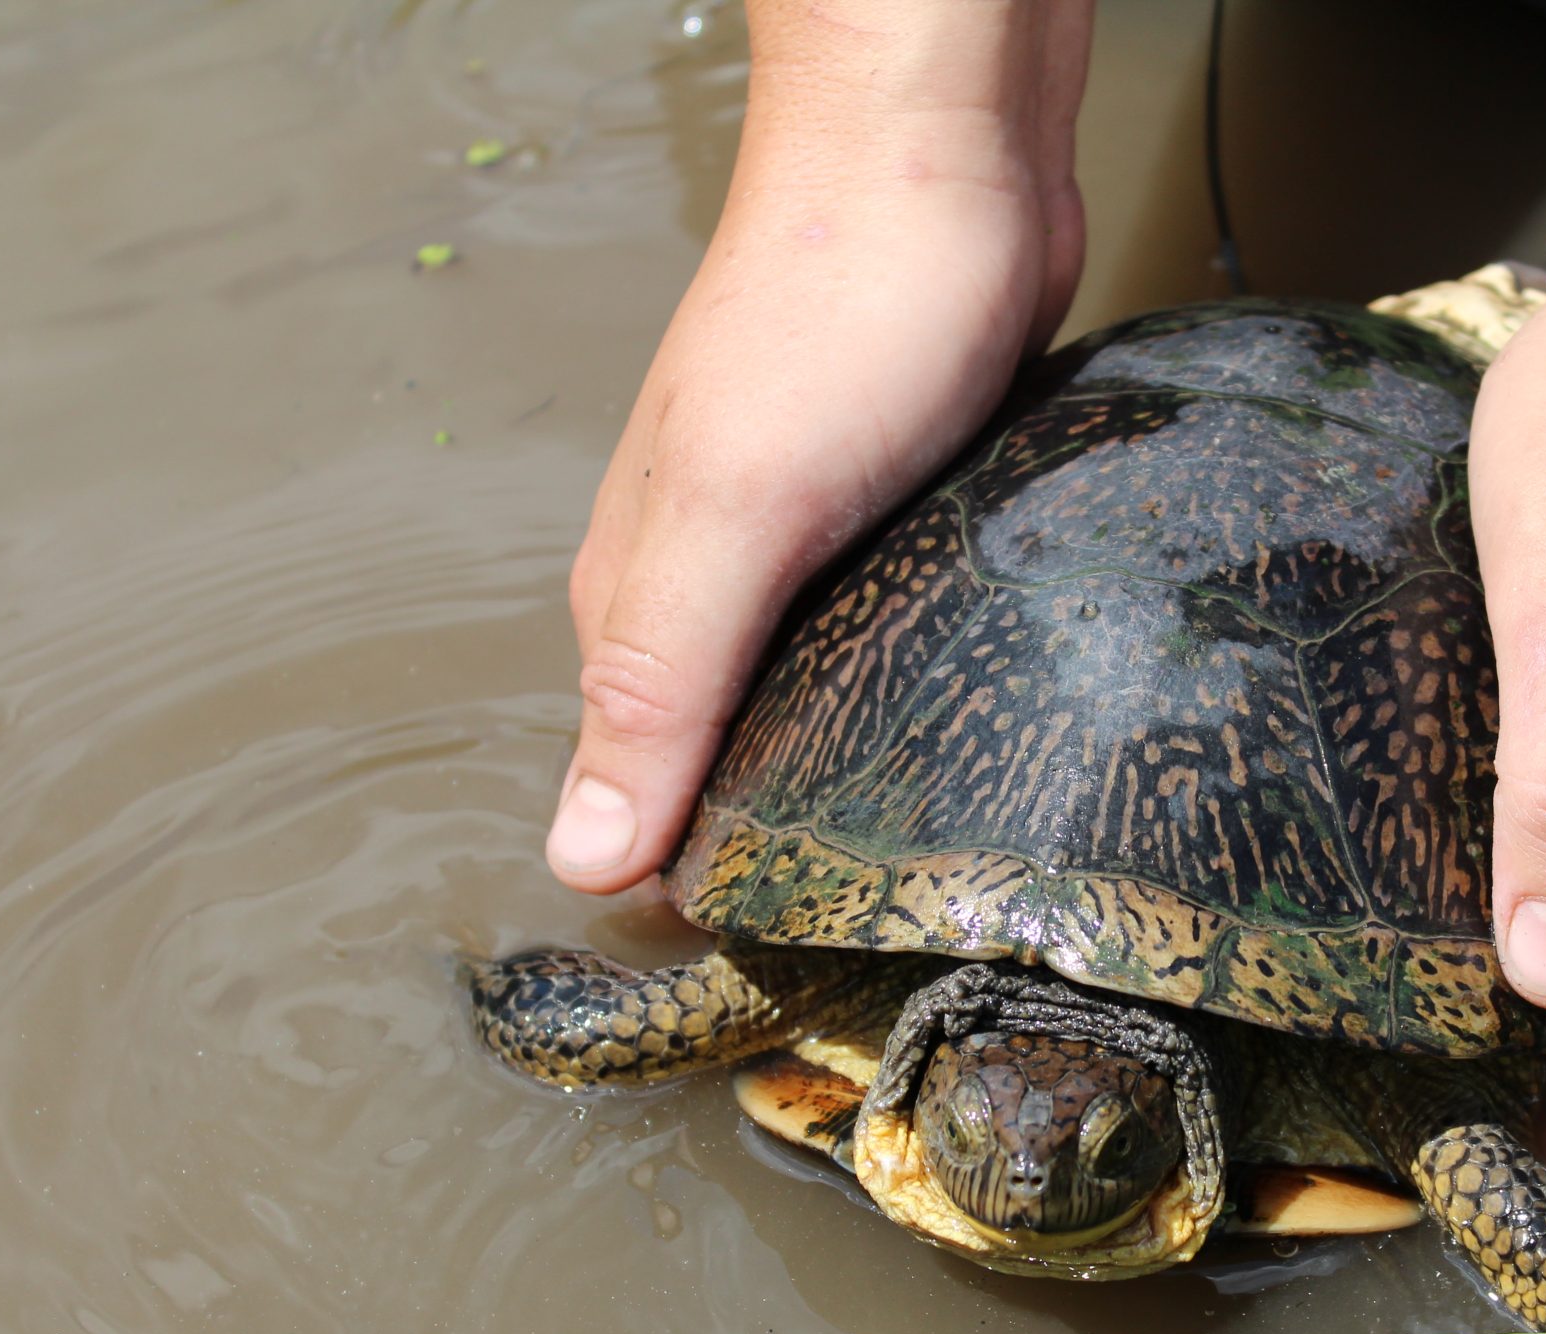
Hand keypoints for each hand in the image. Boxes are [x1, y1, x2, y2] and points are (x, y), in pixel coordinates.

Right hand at [548, 0, 1089, 892]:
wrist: (950, 155)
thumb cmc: (843, 310)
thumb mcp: (739, 514)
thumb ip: (663, 682)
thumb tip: (583, 857)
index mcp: (640, 599)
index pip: (639, 794)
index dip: (697, 884)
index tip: (779, 966)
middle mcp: (710, 581)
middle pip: (726, 755)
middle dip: (782, 840)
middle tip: (874, 935)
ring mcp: (803, 545)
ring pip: (812, 696)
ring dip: (851, 767)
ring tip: (918, 860)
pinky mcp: (895, 514)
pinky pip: (884, 634)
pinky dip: (910, 686)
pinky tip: (962, 725)